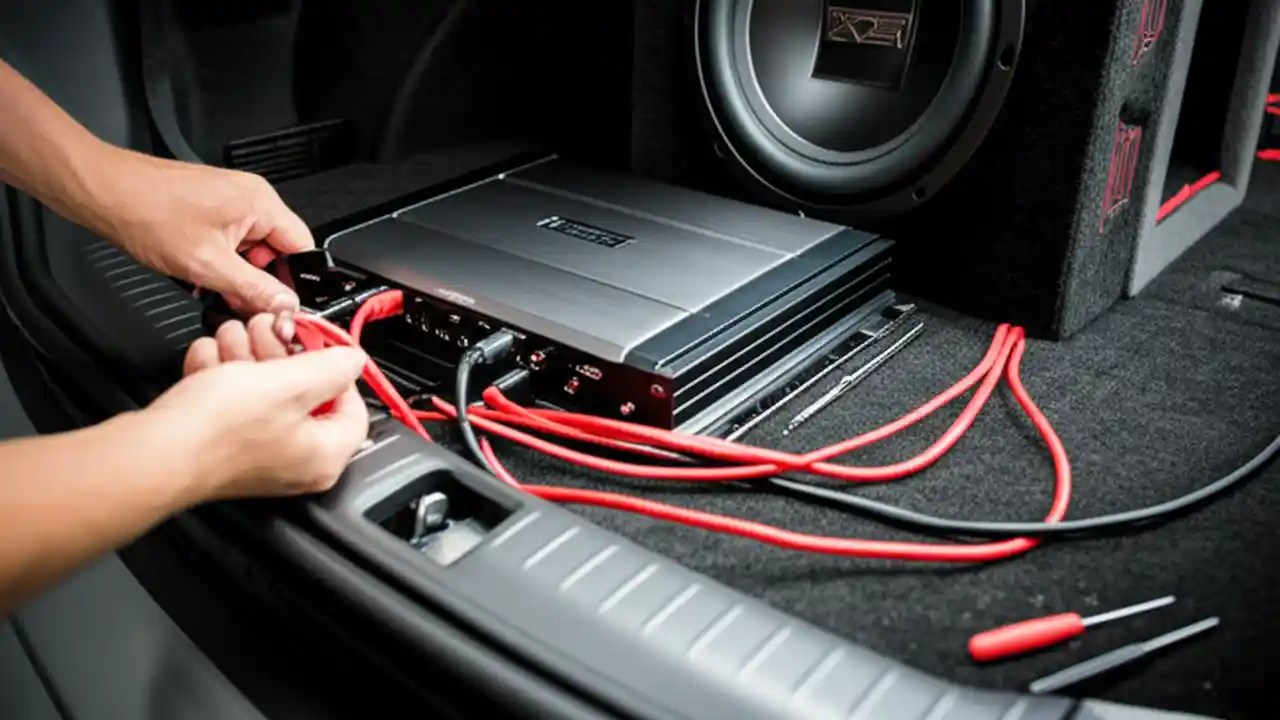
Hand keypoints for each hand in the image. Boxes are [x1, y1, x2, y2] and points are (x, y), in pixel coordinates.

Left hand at [80, 146, 313, 315]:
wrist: (103, 192)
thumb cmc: (146, 213)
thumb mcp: (207, 265)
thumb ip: (254, 289)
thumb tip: (286, 305)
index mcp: (261, 203)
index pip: (302, 247)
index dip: (292, 280)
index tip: (278, 303)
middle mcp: (251, 196)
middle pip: (276, 250)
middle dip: (258, 279)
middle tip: (235, 298)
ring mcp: (230, 200)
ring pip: (251, 249)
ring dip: (235, 272)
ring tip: (207, 281)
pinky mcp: (211, 207)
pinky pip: (230, 241)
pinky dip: (219, 260)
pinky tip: (197, 270)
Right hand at [144, 315, 368, 502]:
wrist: (153, 452)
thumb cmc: (220, 427)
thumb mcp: (292, 381)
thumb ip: (332, 367)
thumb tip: (354, 360)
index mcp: (324, 456)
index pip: (352, 408)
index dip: (337, 370)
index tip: (317, 345)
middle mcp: (295, 464)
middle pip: (304, 395)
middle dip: (279, 353)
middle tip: (265, 329)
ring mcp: (256, 457)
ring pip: (263, 394)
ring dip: (246, 357)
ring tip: (230, 337)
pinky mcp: (222, 447)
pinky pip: (231, 405)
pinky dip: (219, 378)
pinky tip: (209, 361)